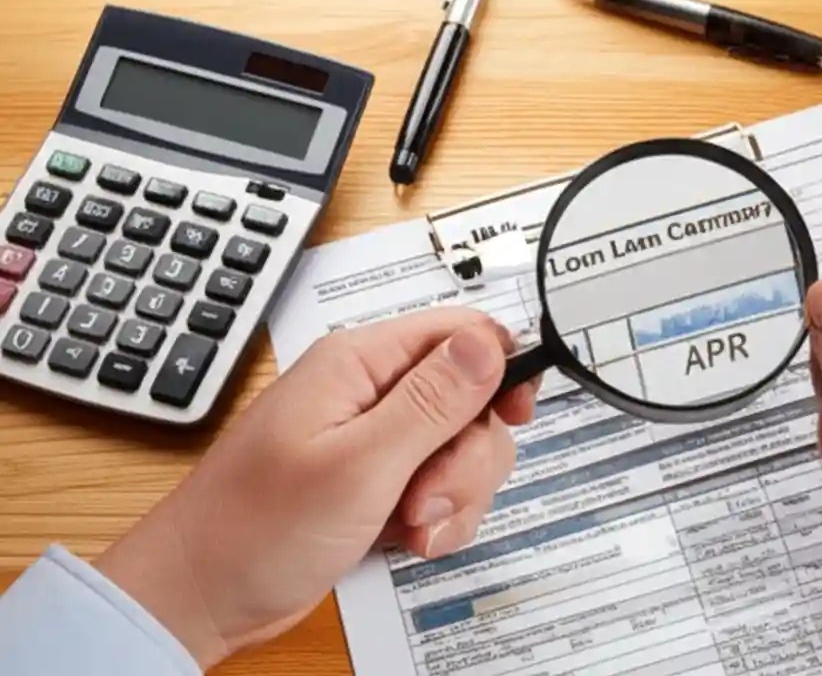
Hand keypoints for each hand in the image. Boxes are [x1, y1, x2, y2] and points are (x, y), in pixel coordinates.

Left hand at [95, 309, 538, 668]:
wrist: (200, 596)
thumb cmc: (254, 528)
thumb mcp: (359, 464)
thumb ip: (431, 401)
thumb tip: (487, 343)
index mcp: (360, 364)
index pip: (461, 333)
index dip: (499, 372)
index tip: (513, 417)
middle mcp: (372, 393)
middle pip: (472, 400)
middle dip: (467, 458)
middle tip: (427, 496)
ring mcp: (375, 439)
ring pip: (462, 450)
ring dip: (453, 496)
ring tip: (409, 523)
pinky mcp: (377, 480)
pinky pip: (439, 488)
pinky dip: (437, 519)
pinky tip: (406, 538)